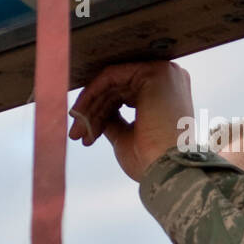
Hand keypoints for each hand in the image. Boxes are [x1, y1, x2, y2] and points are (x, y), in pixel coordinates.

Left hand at [68, 62, 194, 181]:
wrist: (166, 170)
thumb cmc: (149, 160)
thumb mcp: (125, 135)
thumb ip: (112, 119)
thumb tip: (95, 112)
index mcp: (165, 95)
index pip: (124, 95)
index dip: (99, 112)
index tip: (83, 134)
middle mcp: (168, 80)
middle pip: (116, 88)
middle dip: (91, 112)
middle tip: (75, 134)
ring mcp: (162, 74)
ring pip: (111, 83)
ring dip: (88, 107)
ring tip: (77, 132)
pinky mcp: (153, 73)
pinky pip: (110, 76)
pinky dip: (91, 94)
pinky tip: (80, 114)